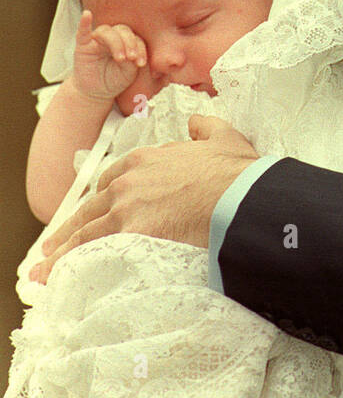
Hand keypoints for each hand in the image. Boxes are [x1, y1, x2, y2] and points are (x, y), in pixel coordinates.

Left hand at [28, 115, 258, 283]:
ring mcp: (126, 208)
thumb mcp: (222, 136)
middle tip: (55, 243)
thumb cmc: (234, 171)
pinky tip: (66, 273)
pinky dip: (76, 261)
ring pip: (85, 230)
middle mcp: (128, 182)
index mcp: (145, 159)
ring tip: (48, 267)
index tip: (96, 207)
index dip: (102, 196)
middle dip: (71, 225)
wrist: (239, 196)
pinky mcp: (132, 233)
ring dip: (64, 248)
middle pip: (90, 206)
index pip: (112, 179)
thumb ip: (205, 127)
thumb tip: (196, 123)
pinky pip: (94, 250)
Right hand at [72, 11, 146, 101]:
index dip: (140, 49)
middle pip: (122, 30)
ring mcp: (96, 40)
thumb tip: (133, 53)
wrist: (96, 93)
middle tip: (131, 58)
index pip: (135, 38)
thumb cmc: (115, 79)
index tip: (141, 64)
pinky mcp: (83, 46)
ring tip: (121, 59)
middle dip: (130, 43)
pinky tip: (87, 15)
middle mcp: (112, 37)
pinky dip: (84, 23)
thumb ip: (132, 59)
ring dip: (116, 43)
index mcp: (126, 41)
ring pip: (107, 31)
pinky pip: (82, 31)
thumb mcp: (128, 72)